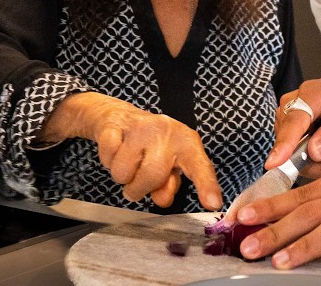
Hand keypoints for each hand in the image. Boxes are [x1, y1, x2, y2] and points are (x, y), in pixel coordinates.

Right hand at [38, 92, 221, 208]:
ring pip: (124, 172)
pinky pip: (108, 158)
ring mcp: (141, 126)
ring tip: (128, 162)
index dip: (206, 185)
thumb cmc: (150, 147)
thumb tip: (163, 198)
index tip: (213, 203)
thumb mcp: (167, 166)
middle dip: (139, 188)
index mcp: (186, 143)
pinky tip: (116, 149)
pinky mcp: (116, 123)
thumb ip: (168, 187)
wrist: (119, 117)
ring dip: (122, 176)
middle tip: (138, 182)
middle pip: (152, 175)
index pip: (199, 166)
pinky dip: (107, 161)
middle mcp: (167, 131)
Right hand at [268, 72, 320, 176]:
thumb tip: (314, 152)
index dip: (284, 144)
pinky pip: (297, 155)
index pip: (294, 121)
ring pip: (292, 152)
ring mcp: (289, 118)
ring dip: (317, 159)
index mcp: (311, 94)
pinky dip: (316, 159)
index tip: (275, 163)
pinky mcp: (290, 131)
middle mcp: (293, 104)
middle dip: (314, 157)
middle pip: (289, 141)